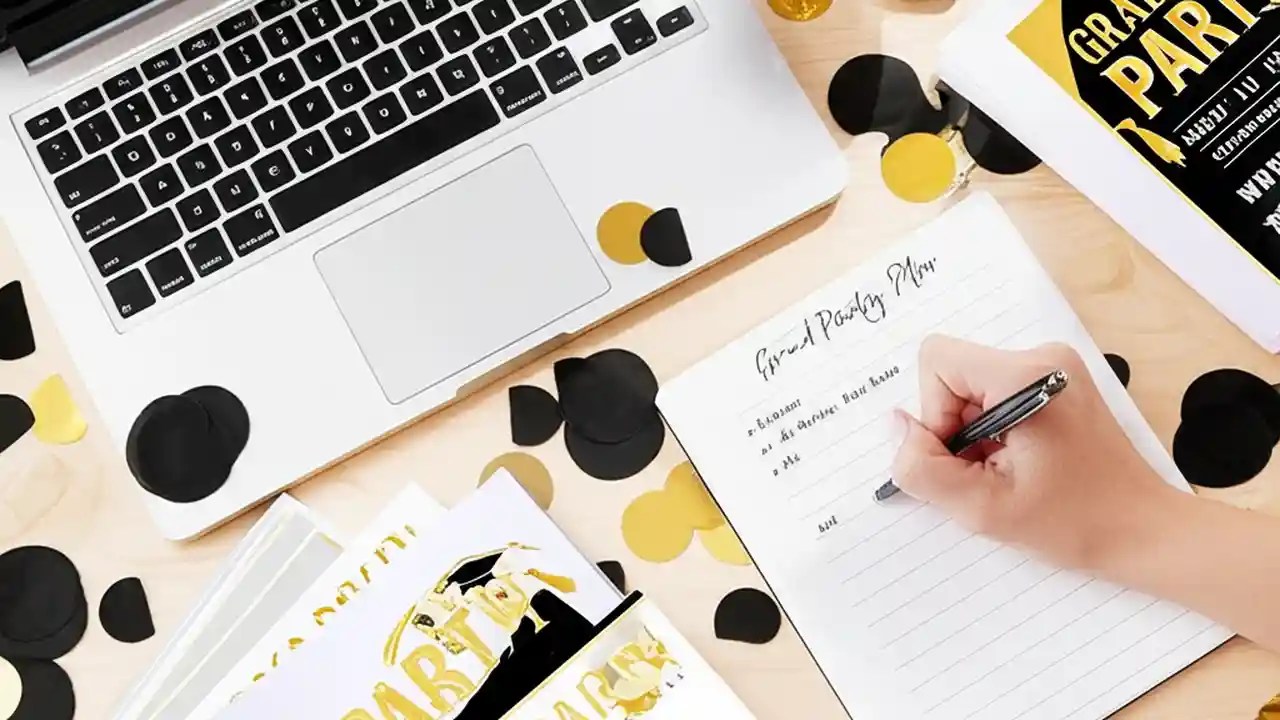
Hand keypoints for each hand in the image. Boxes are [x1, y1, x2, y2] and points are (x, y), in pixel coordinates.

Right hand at [890, 336, 1177, 570]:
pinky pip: (995, 395)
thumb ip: (922, 466)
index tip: (965, 458)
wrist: (1145, 531)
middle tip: (989, 474)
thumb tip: (897, 426)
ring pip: (971, 389)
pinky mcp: (1058, 384)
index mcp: (1028, 376)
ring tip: (1009, 473)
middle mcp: (1043, 358)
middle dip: (955, 429)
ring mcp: (1054, 368)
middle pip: (953, 375)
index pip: (937, 362)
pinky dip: (994, 432)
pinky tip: (1021, 464)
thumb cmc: (1076, 523)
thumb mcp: (982, 508)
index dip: (933, 414)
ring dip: (974, 435)